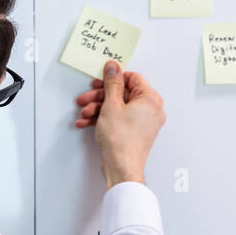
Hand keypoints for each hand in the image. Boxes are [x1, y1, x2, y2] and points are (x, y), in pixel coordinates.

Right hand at [74, 60, 165, 189]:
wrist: (121, 167)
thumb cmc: (121, 140)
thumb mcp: (111, 105)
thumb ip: (112, 83)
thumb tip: (113, 67)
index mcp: (150, 99)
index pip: (132, 78)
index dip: (113, 78)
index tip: (99, 80)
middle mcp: (150, 109)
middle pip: (122, 93)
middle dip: (100, 96)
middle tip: (86, 98)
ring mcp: (143, 121)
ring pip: (118, 106)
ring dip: (98, 108)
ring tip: (85, 114)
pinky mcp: (135, 131)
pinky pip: (119, 118)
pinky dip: (103, 119)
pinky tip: (88, 123)